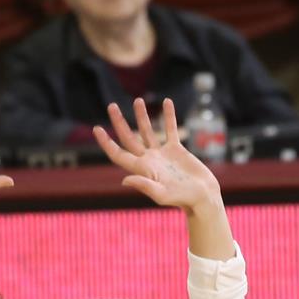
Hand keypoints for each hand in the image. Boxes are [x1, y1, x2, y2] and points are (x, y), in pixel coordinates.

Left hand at [92, 98, 221, 214]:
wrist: (202, 196)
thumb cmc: (183, 199)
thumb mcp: (162, 195)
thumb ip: (144, 185)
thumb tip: (124, 180)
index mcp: (142, 169)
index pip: (118, 154)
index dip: (106, 143)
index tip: (97, 128)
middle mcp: (149, 160)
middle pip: (129, 138)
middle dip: (119, 122)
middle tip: (111, 106)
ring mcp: (162, 154)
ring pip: (148, 131)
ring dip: (142, 115)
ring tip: (137, 100)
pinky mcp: (176, 149)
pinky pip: (170, 129)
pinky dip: (168, 116)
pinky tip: (167, 102)